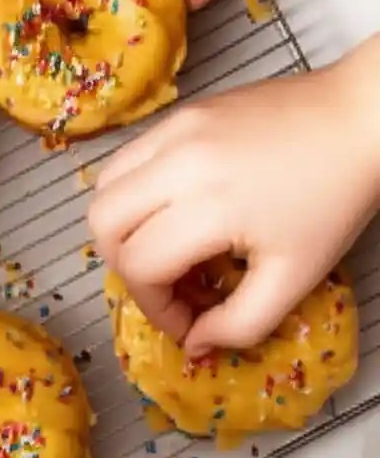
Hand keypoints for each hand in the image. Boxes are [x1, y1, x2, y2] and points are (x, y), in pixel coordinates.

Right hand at [88, 38, 379, 356]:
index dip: (155, 307)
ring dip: (121, 228)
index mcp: (210, 205)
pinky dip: (133, 193)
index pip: (140, 266)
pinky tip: (174, 209)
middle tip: (167, 282)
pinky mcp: (177, 114)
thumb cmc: (334, 199)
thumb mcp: (297, 278)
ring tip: (165, 244)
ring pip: (103, 189)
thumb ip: (241, 323)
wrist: (360, 120)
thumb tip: (196, 343)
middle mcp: (178, 162)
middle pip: (104, 226)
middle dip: (124, 267)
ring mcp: (173, 131)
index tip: (187, 320)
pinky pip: (126, 160)